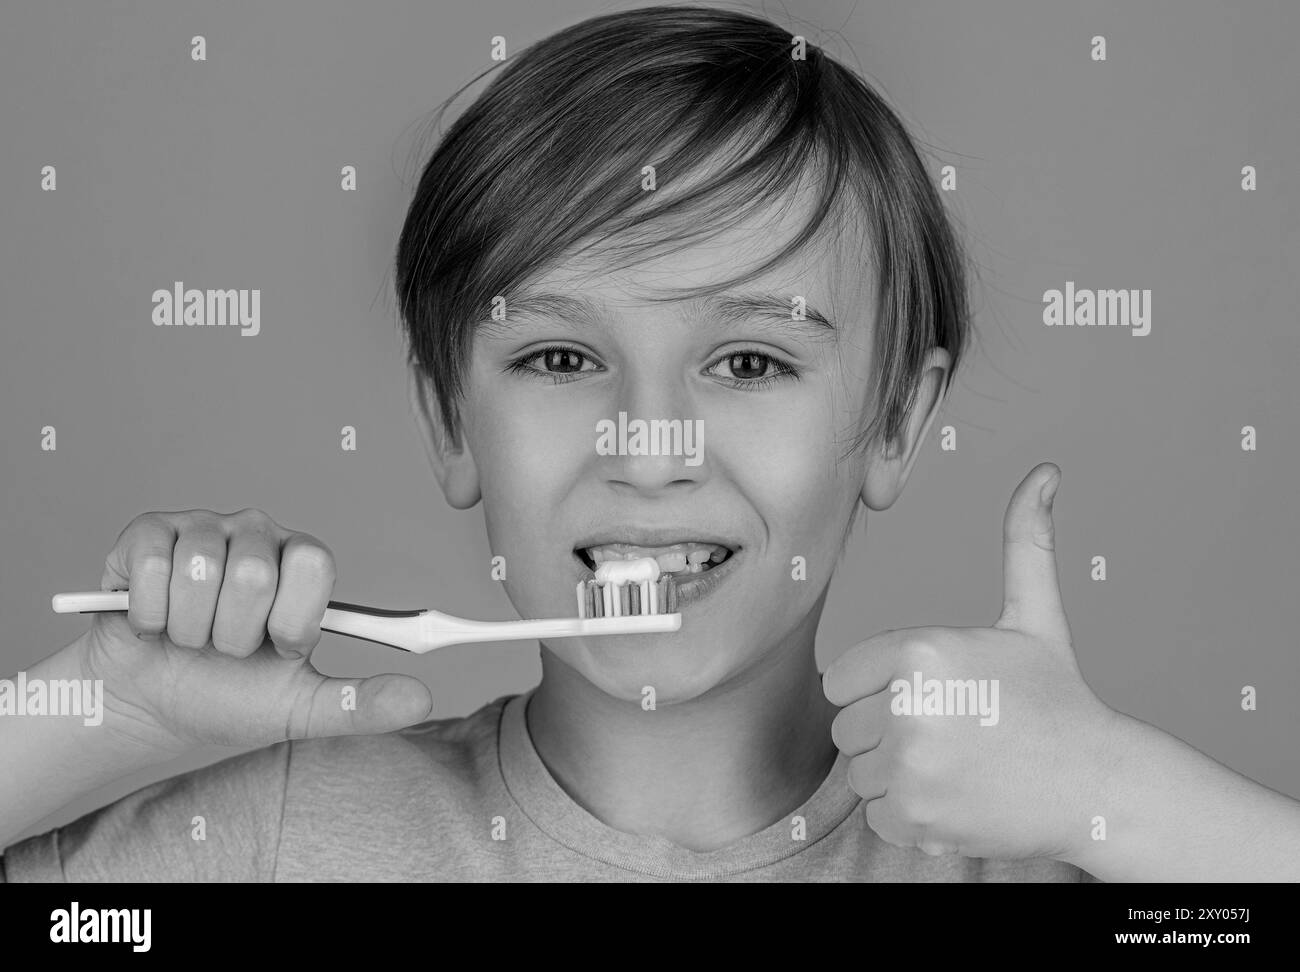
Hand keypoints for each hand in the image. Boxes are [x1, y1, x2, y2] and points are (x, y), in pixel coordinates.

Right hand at [77, 508, 432, 755]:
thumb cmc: (227, 697)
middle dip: (233, 634)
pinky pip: (153, 566)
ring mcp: (203, 528)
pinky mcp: (149, 531)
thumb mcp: (300, 710)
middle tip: (226, 648)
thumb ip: (361, 704)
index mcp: (302, 564)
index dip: (291, 618)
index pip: (314, 565)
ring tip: (190, 638)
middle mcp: (258, 534)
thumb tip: (424, 700)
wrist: (148, 705)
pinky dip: (150, 615)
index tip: (278, 647)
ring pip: (199, 572)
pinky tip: (153, 623)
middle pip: (253, 574)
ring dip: (189, 629)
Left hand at [822, 463, 1120, 861]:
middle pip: (847, 729)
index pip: (842, 679)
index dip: (879, 691)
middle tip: (950, 736)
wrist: (1100, 786)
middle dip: (887, 735)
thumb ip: (1024, 545)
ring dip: (897, 777)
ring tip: (956, 766)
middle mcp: (909, 704)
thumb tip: (1044, 473)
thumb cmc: (1059, 699)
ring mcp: (911, 765)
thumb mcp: (1036, 618)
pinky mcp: (916, 817)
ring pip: (859, 774)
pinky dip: (909, 817)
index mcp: (921, 650)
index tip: (929, 699)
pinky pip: (877, 816)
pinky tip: (957, 800)